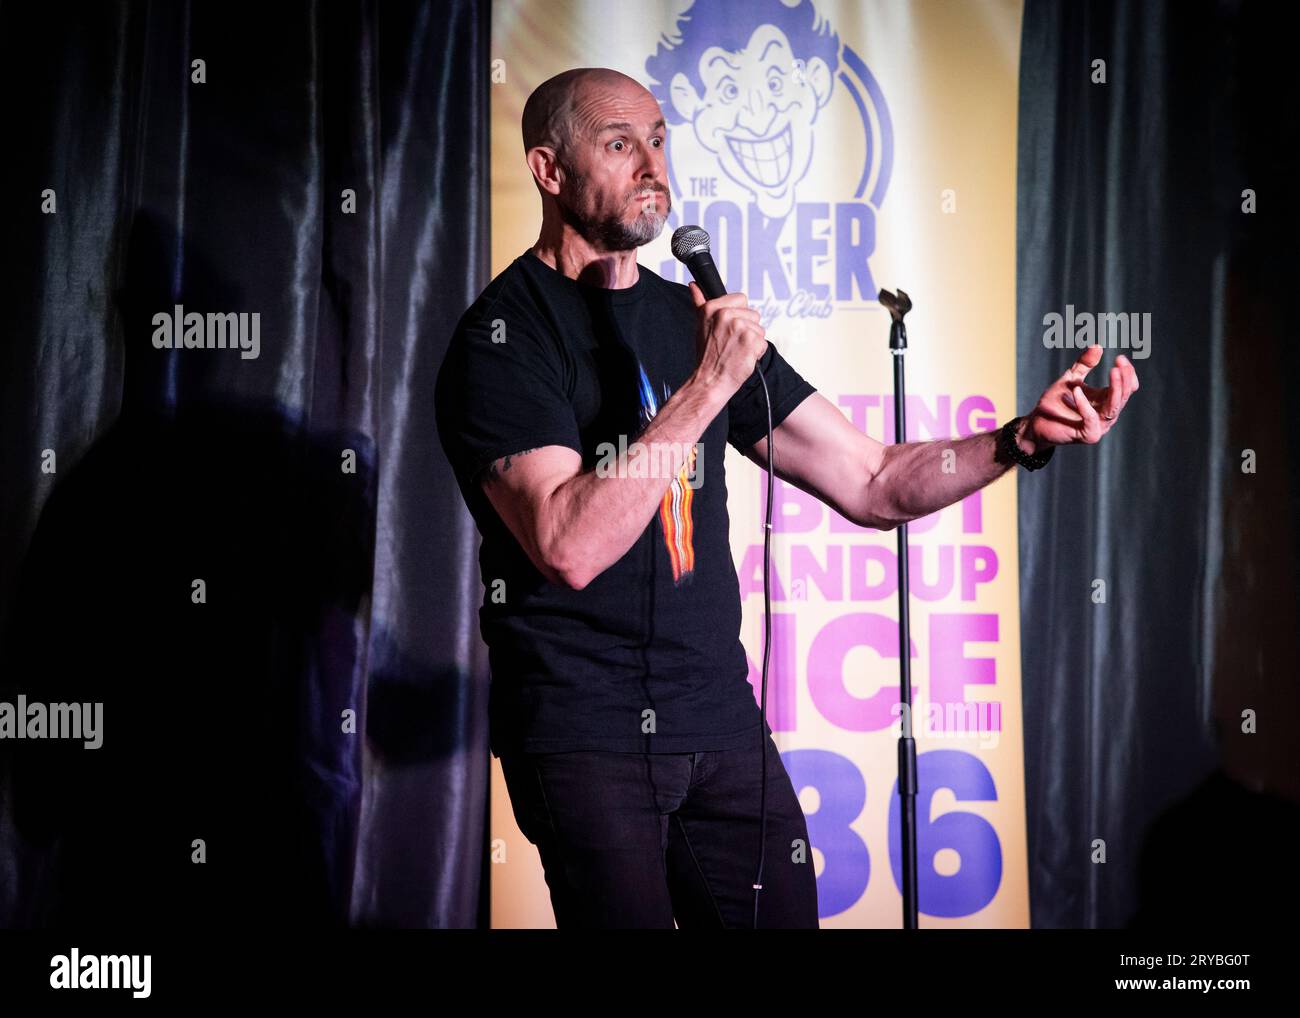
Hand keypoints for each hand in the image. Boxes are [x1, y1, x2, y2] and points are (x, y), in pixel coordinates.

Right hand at [688, 281, 767, 397]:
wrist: (709, 380)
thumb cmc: (706, 356)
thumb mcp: (700, 325)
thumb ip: (699, 302)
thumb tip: (694, 285)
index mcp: (712, 308)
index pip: (741, 298)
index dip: (739, 314)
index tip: (730, 327)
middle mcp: (725, 315)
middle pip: (753, 314)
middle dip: (747, 329)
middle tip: (732, 343)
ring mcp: (739, 327)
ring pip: (759, 329)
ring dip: (752, 342)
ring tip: (736, 351)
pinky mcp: (751, 340)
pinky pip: (763, 343)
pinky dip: (756, 352)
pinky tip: (742, 357)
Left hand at [1021, 345, 1138, 451]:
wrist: (1037, 423)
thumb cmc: (1055, 402)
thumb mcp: (1071, 378)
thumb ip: (1084, 364)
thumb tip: (1098, 346)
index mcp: (1106, 401)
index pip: (1128, 388)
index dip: (1128, 373)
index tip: (1120, 357)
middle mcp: (1107, 415)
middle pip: (1124, 396)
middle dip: (1124, 378)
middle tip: (1119, 363)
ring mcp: (1099, 426)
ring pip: (1113, 408)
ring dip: (1115, 389)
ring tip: (1113, 371)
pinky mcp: (1088, 434)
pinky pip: (1091, 418)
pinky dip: (1084, 404)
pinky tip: (1076, 390)